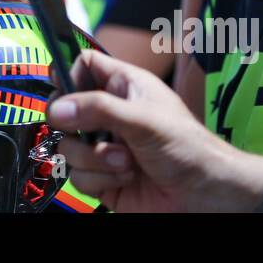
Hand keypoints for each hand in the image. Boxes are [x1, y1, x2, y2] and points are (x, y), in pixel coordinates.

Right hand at [48, 50, 225, 212]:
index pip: (83, 66)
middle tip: (93, 133)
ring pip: (68, 148)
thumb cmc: (190, 148)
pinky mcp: (102, 177)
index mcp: (123, 86)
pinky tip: (127, 177)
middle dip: (78, 129)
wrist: (204, 196)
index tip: (65, 94)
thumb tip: (58, 108)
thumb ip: (98, 109)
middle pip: (65, 111)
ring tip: (126, 162)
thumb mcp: (143, 119)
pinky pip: (78, 177)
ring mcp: (104, 147)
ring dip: (96, 159)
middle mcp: (110, 115)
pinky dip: (100, 180)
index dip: (69, 77)